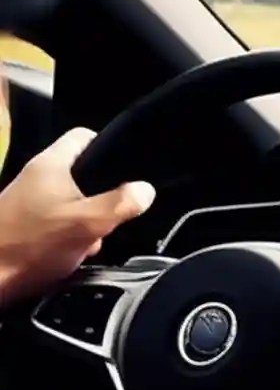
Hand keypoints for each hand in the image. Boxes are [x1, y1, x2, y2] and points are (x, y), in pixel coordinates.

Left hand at [0, 128, 155, 308]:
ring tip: (90, 240)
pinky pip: (58, 221)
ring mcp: (27, 201)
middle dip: (103, 197)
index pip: (84, 136)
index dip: (109, 147)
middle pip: (83, 174)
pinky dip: (69, 234)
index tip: (127, 170)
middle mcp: (37, 177)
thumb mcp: (87, 223)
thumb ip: (121, 204)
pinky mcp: (23, 225)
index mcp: (50, 164)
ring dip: (87, 221)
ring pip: (73, 201)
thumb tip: (146, 190)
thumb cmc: (30, 245)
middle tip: (110, 216)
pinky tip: (71, 253)